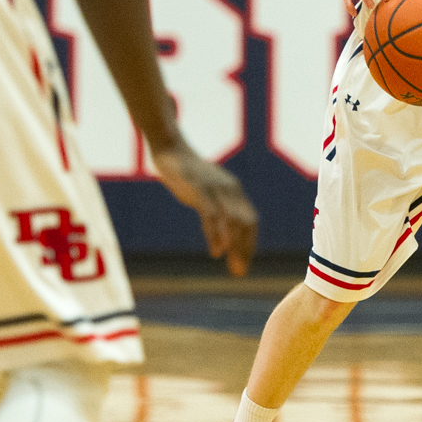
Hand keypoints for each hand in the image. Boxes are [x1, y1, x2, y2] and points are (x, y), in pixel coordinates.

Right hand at [149, 141, 257, 275]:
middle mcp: (230, 189)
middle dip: (245, 249)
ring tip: (232, 266)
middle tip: (240, 272)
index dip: (249, 242)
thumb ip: (215, 209)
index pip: (250, 220)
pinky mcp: (199, 187)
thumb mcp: (206, 192)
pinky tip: (216, 250)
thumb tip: (219, 231)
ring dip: (234, 246)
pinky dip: (216, 234)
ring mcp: (215, 187)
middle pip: (246, 223)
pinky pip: (212, 214)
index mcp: (234, 190)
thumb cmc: (187, 174)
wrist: (170, 150)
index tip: (244, 261)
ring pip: (232, 220)